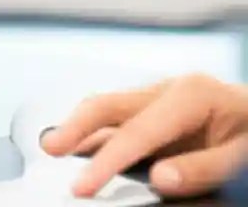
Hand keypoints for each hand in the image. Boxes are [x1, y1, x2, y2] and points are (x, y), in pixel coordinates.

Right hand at [42, 73, 247, 198]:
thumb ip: (205, 168)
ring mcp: (159, 100)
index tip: (83, 188)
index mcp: (192, 94)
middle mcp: (169, 91)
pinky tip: (82, 151)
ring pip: (107, 111)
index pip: (137, 132)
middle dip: (73, 127)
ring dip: (79, 131)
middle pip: (107, 105)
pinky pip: (119, 123)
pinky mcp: (156, 114)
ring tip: (55, 150)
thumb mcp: (245, 156)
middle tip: (49, 151)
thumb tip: (160, 178)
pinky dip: (96, 136)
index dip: (106, 162)